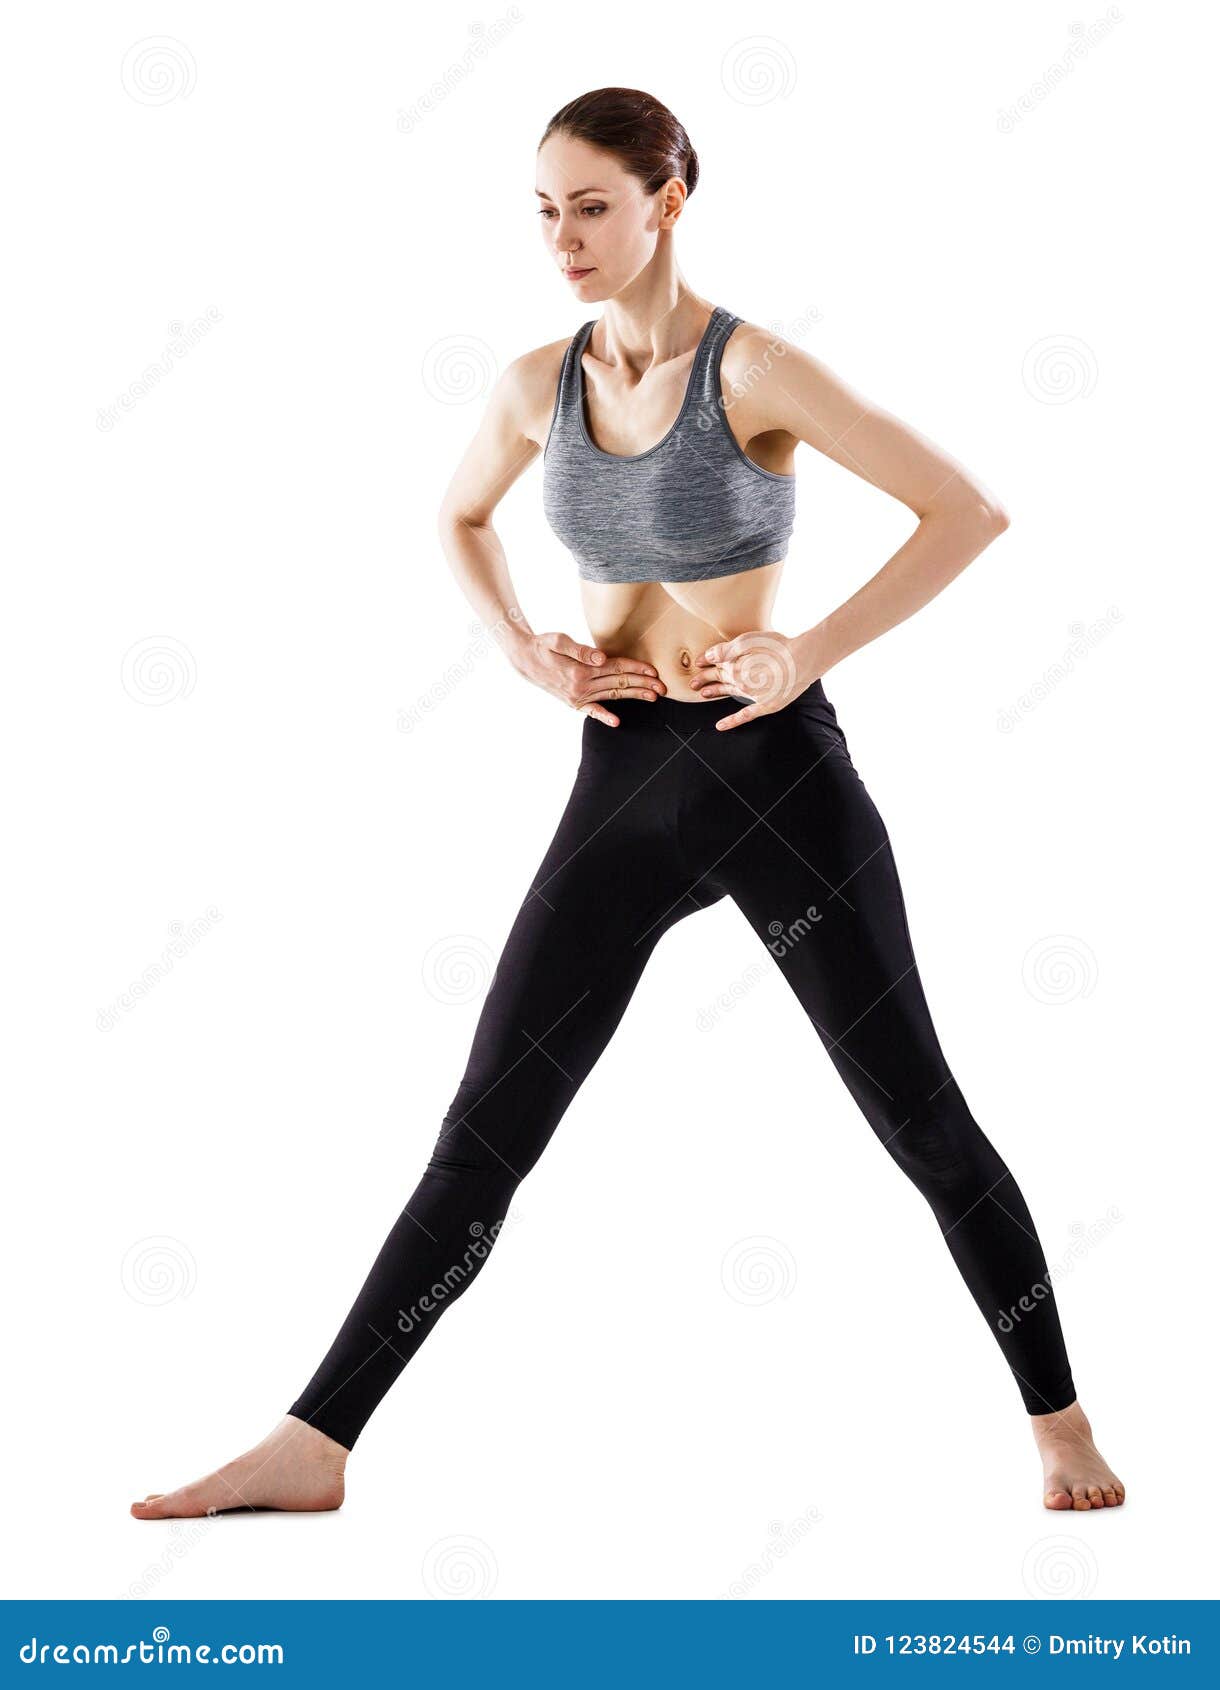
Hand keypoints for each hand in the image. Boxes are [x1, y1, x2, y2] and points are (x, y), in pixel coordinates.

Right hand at [512, 631, 666, 726]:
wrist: (524, 660)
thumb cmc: (543, 645)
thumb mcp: (558, 640)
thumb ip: (581, 650)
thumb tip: (602, 657)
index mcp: (581, 670)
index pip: (616, 667)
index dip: (637, 668)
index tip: (654, 670)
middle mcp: (581, 686)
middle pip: (619, 682)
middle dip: (643, 683)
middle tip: (663, 687)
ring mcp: (578, 696)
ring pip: (612, 694)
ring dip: (633, 695)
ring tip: (653, 697)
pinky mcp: (574, 702)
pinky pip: (592, 711)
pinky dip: (604, 716)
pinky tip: (617, 721)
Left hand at [691, 629, 820, 729]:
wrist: (803, 660)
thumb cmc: (779, 647)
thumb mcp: (749, 640)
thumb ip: (726, 650)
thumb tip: (708, 658)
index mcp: (736, 665)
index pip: (716, 663)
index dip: (705, 661)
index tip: (697, 662)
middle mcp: (741, 681)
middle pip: (720, 678)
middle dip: (705, 679)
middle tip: (693, 682)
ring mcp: (753, 695)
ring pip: (728, 694)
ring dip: (714, 693)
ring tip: (703, 694)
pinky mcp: (766, 705)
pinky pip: (745, 715)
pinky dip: (731, 721)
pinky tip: (720, 726)